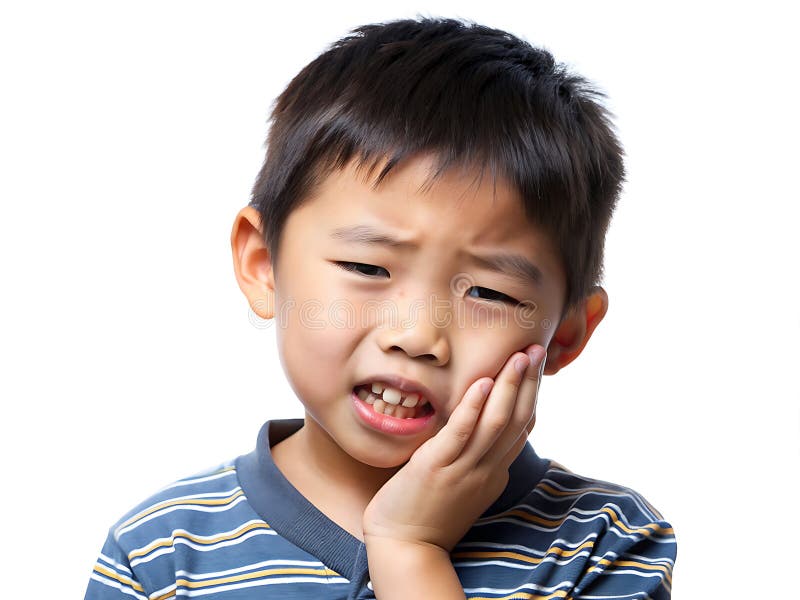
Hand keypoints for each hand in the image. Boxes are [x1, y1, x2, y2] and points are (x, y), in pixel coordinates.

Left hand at [362, 344, 546, 553]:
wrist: (406, 549)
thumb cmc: (427, 514)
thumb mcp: (463, 486)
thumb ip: (476, 459)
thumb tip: (481, 431)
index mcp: (494, 472)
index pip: (522, 428)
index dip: (531, 394)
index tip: (535, 366)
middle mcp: (487, 469)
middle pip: (518, 419)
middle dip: (529, 382)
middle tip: (537, 349)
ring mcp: (464, 469)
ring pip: (497, 422)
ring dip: (511, 386)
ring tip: (519, 356)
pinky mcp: (437, 467)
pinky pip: (461, 433)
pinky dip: (474, 407)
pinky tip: (483, 383)